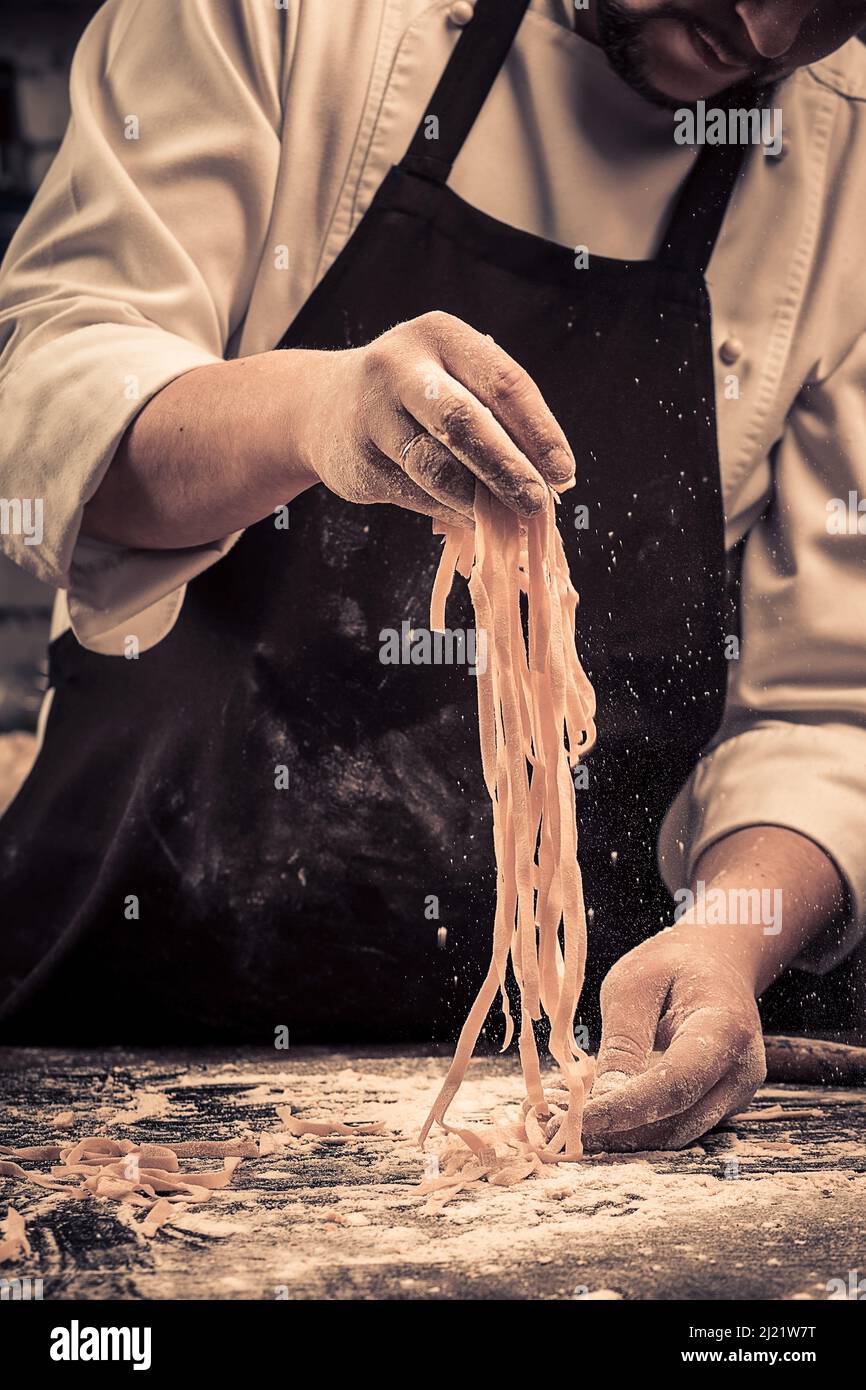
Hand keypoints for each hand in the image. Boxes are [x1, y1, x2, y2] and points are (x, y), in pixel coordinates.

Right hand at [299, 311, 574, 526]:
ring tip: (509, 517)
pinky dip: (452, 511)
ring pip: (437, 467)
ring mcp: (373, 415)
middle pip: (465, 422)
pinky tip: (473, 519)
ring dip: (480, 500)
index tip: (564, 472)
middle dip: (508, 468)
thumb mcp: (451, 379)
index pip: (503, 383)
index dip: (539, 431)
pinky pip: (417, 494)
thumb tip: (550, 479)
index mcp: (440, 335)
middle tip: (538, 502)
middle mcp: (401, 368)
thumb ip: (496, 417)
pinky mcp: (359, 461)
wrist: (321, 406)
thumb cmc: (413, 394)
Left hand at [581, 933, 765, 1150]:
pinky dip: (636, 1126)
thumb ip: (623, 1041)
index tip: (577, 1119)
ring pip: (675, 1134)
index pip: (674, 1084)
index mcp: (725, 1029)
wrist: (717, 963)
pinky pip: (676, 1124)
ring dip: (623, 1134)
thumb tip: (604, 1098)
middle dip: (617, 1130)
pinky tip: (597, 1114)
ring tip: (572, 1120)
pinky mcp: (720, 1105)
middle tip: (561, 1124)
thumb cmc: (673, 964)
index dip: (625, 1108)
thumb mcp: (635, 984)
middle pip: (677, 1121)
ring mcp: (735, 1094)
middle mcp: (740, 1072)